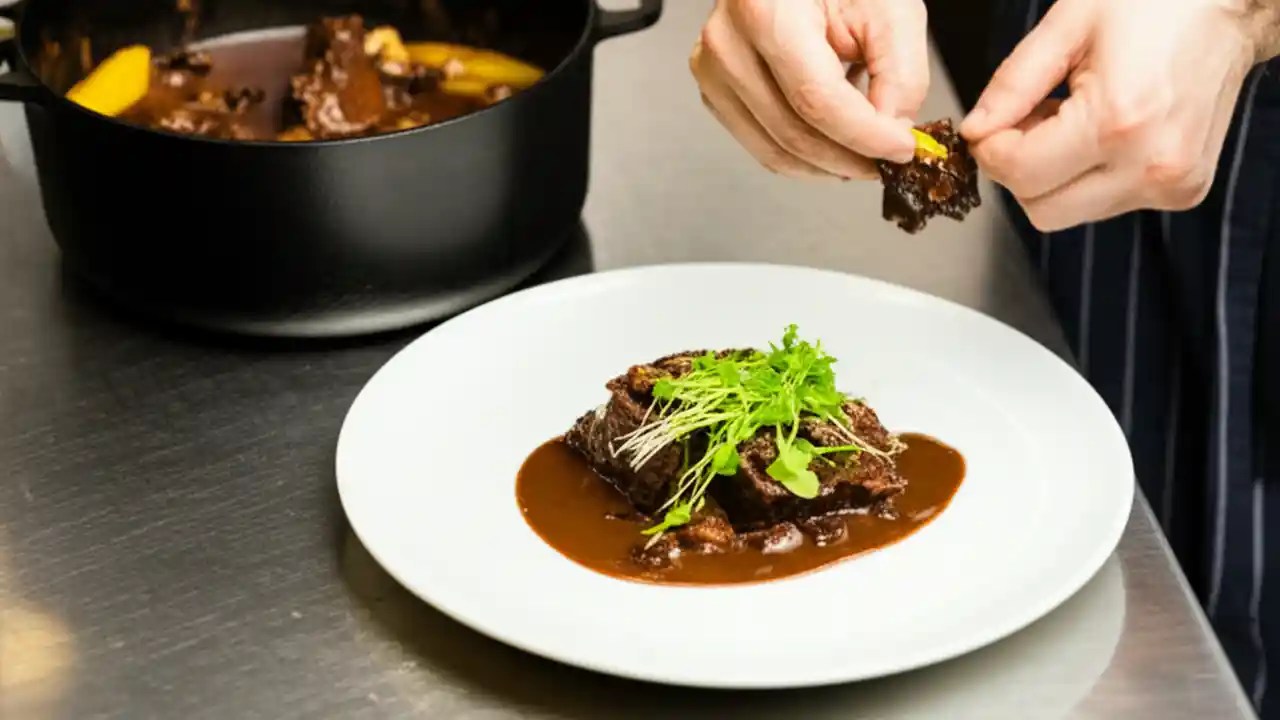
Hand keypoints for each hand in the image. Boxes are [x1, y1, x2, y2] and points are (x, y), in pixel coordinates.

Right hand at [689, 0, 926, 178]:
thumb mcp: (888, 8)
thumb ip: (901, 73)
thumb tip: (891, 137)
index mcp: (766, 10)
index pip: (815, 99)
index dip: (863, 135)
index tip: (901, 150)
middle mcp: (727, 44)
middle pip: (793, 133)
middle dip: (849, 158)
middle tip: (887, 162)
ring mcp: (712, 71)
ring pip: (775, 151)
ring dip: (827, 164)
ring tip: (863, 151)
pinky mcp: (714, 92)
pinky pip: (762, 145)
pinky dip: (803, 154)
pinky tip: (831, 136)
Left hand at [961, 0, 1279, 231]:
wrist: (1231, 8)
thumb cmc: (1156, 4)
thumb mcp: (1069, 25)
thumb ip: (1012, 84)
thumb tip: (974, 131)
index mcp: (1117, 122)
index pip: (1018, 174)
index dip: (991, 149)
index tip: (992, 123)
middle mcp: (1149, 165)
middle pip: (1040, 210)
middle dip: (1019, 170)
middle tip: (1030, 121)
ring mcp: (1171, 185)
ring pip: (1068, 213)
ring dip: (1052, 176)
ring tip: (1072, 120)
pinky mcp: (1182, 192)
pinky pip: (1104, 205)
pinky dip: (1086, 178)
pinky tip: (1100, 134)